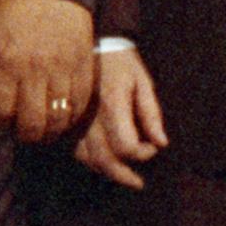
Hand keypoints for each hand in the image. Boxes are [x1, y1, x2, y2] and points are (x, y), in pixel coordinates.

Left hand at [0, 0, 95, 143]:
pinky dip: (74, 115)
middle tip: (26, 133)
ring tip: (47, 130)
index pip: (1, 110)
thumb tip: (1, 101)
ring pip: (60, 117)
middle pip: (32, 122)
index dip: (1, 123)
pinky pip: (81, 102)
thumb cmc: (11, 5)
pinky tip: (67, 115)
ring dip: (52, 130)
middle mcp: (33, 69)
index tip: (3, 122)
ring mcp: (61, 68)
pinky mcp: (84, 65)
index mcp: (4, 61)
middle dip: (27, 135)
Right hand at [76, 43, 167, 190]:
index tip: (153, 147)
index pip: (125, 145)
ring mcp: (73, 119)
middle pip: (104, 158)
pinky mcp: (64, 120)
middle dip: (124, 175)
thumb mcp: (143, 81)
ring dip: (106, 171)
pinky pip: (74, 149)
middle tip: (138, 183)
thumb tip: (161, 143)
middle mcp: (88, 115)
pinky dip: (90, 161)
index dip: (143, 153)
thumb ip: (151, 113)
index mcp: (111, 103)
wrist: (88, 43)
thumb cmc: (121, 62)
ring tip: (122, 175)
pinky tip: (102, 162)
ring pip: (87, 158)